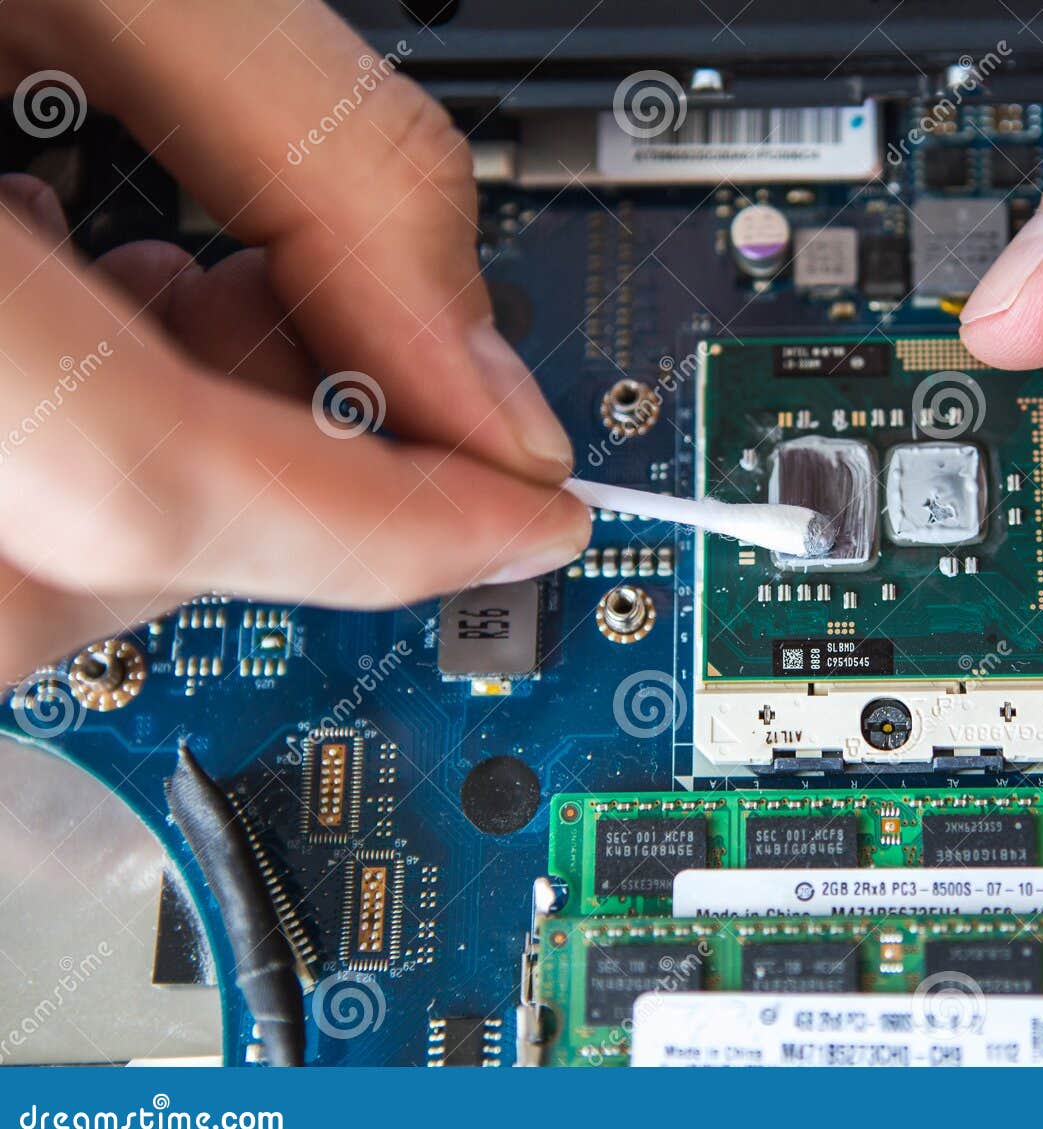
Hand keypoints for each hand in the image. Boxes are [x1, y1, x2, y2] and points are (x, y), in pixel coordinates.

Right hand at [0, 0, 587, 681]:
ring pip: (3, 591)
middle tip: (334, 343)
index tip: (525, 516)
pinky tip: (59, 289)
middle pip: (56, 588)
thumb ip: (322, 158)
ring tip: (176, 281)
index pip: (142, 479)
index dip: (378, 526)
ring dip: (162, 473)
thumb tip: (488, 394)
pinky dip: (62, 452)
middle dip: (264, 494)